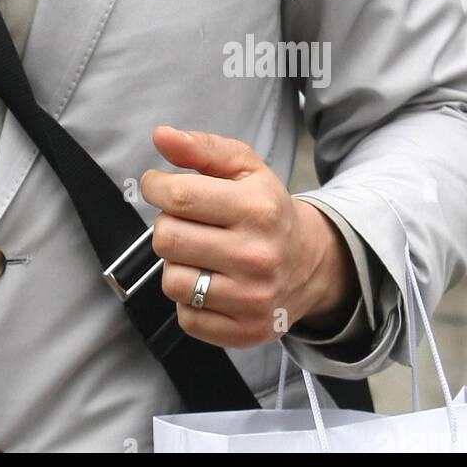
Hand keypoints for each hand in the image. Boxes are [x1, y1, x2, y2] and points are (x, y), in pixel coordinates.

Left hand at [139, 126, 358, 347]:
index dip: (156, 187)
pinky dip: (189, 300)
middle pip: (167, 239)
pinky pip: (186, 317)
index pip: (178, 196)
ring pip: (171, 280)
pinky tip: (209, 282)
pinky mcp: (244, 331)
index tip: (160, 186)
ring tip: (199, 254)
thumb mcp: (244, 167)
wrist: (310, 263)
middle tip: (187, 223)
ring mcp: (251, 298)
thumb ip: (201, 147)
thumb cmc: (267, 210)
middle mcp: (256, 255)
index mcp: (257, 208)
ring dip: (176, 264)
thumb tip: (161, 135)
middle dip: (167, 225)